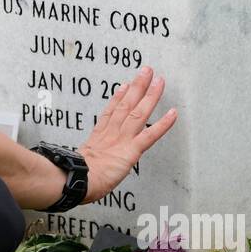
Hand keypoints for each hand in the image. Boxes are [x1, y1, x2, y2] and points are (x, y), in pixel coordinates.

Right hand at [77, 66, 176, 204]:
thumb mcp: (79, 162)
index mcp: (98, 136)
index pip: (110, 112)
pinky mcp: (132, 149)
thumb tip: (81, 161)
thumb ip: (84, 158)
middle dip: (137, 87)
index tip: (124, 85)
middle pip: (126, 105)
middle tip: (146, 71)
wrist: (79, 180)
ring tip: (158, 80)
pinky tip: (173, 114)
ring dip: (150, 95)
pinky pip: (151, 134)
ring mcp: (122, 139)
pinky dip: (163, 124)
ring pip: (138, 112)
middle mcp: (111, 133)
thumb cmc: (77, 176)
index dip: (118, 97)